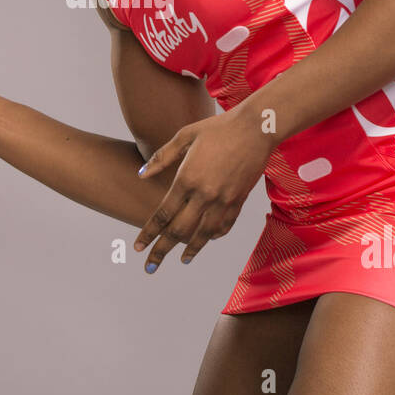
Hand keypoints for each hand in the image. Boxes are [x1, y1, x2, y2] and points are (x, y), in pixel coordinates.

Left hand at [133, 108, 274, 272]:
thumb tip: (141, 175)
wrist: (255, 128)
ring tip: (181, 260)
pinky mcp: (239, 200)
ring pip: (204, 234)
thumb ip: (161, 157)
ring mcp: (224, 200)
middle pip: (179, 231)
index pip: (163, 215)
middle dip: (162, 250)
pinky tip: (208, 239)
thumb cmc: (217, 128)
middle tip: (150, 266)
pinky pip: (225, 225)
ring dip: (191, 250)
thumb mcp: (184, 136)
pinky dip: (214, 236)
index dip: (149, 233)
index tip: (138, 247)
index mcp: (187, 179)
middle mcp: (204, 194)